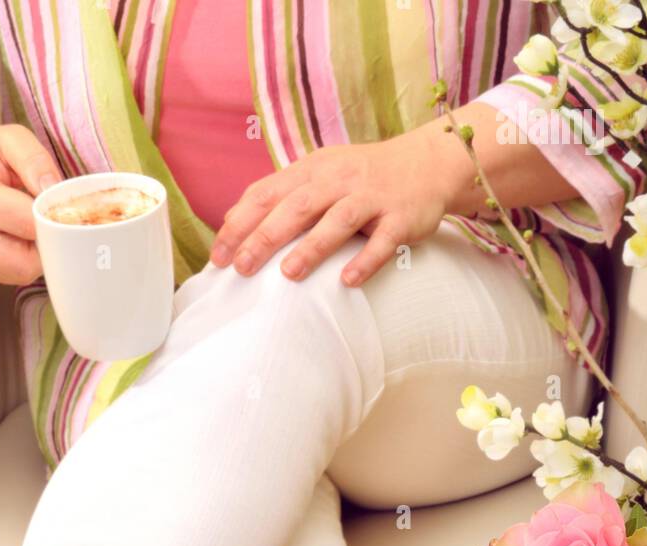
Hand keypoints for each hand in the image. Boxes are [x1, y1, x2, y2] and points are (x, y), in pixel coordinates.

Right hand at [0, 124, 60, 284]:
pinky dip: (17, 259)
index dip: (53, 219)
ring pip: (19, 274)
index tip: (57, 208)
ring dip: (33, 255)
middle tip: (44, 221)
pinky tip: (12, 235)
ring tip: (26, 225)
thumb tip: (55, 192)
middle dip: (45, 245)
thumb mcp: (7, 139)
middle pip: (26, 263)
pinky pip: (5, 274)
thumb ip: (36, 161)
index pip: (31, 226)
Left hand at [211, 124, 459, 285]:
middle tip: (242, 268)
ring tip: (288, 274)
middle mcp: (339, 180)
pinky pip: (383, 241)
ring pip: (338, 220)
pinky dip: (365, 260)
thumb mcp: (319, 175)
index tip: (218, 257)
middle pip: (297, 206)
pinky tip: (348, 281)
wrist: (427, 163)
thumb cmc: (361, 178)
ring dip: (313, 247)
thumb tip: (232, 223)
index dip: (240, 224)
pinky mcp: (401, 217)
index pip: (267, 194)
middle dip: (266, 236)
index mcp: (312, 170)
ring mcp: (371, 198)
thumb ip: (280, 196)